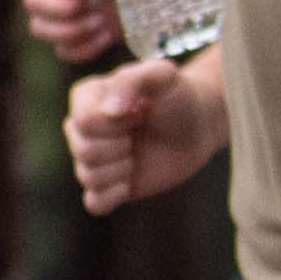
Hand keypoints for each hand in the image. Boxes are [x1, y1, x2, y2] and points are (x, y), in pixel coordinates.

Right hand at [21, 0, 120, 64]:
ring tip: (100, 21)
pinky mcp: (70, 36)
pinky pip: (62, 51)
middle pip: (32, 1)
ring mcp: (55, 12)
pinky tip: (106, 36)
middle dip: (65, 8)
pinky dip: (84, 48)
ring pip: (38, 28)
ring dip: (72, 30)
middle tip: (95, 5)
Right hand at [65, 54, 223, 218]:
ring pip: (88, 176)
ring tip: (137, 154)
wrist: (198, 127)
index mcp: (86, 98)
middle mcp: (82, 129)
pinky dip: (112, 196)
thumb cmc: (178, 96)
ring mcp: (93, 159)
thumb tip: (108, 111)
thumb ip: (132, 81)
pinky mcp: (107, 186)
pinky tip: (130, 183)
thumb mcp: (161, 75)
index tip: (139, 112)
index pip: (83, 121)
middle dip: (120, 146)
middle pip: (84, 150)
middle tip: (139, 134)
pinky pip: (94, 203)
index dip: (115, 124)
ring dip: (122, 169)